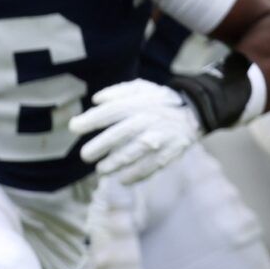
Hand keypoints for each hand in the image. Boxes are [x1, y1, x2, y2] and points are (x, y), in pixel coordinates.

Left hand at [71, 79, 202, 184]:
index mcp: (138, 103)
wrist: (195, 111)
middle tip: (85, 156)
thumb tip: (96, 100)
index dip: (90, 120)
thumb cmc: (158, 101)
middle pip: (121, 133)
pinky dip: (137, 175)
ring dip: (116, 162)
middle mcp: (148, 120)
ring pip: (136, 152)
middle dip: (100, 145)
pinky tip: (122, 180)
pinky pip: (152, 166)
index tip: (74, 128)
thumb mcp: (141, 88)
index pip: (110, 112)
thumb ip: (117, 92)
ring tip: (101, 169)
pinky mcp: (170, 152)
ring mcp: (161, 137)